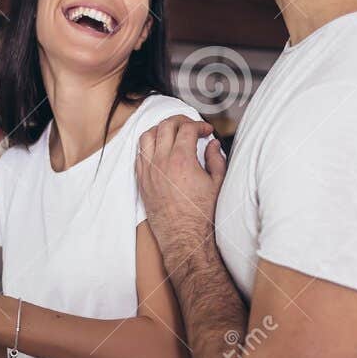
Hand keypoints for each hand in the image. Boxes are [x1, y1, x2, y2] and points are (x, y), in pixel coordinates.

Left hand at [135, 117, 225, 257]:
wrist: (184, 236)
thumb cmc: (201, 214)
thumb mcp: (217, 183)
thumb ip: (216, 158)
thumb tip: (212, 145)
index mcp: (182, 160)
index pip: (187, 128)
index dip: (199, 125)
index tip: (206, 131)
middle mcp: (162, 162)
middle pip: (165, 126)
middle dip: (180, 121)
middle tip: (190, 127)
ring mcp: (148, 171)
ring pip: (147, 136)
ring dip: (160, 130)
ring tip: (172, 134)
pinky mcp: (142, 181)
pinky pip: (139, 154)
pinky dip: (148, 146)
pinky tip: (158, 150)